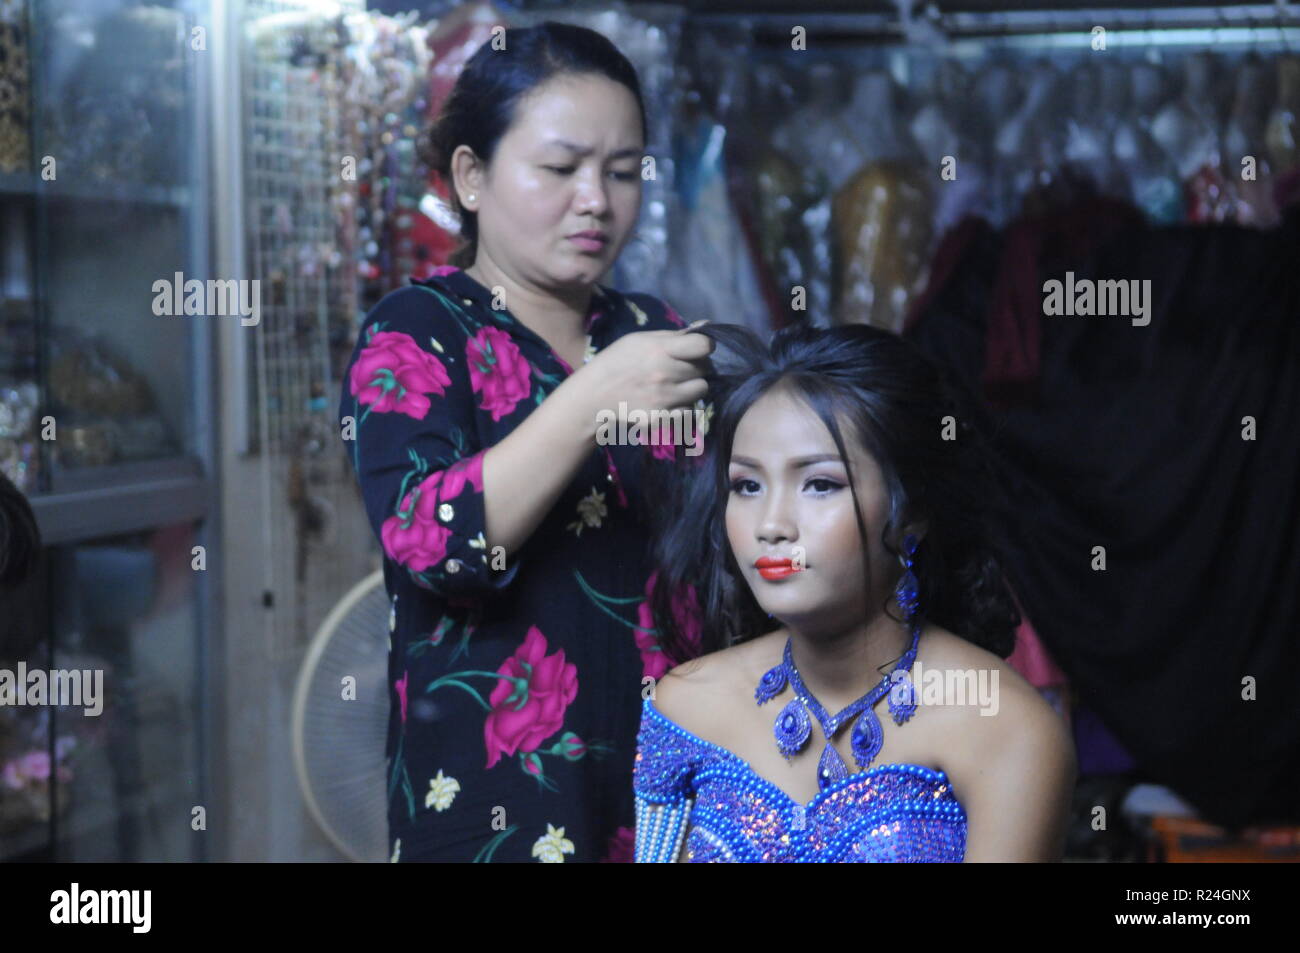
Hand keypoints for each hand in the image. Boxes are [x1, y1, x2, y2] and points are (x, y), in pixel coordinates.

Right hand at [573, 324, 713, 426]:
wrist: (592, 397)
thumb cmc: (616, 362)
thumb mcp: (640, 340)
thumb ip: (674, 335)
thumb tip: (707, 326)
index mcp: (659, 349)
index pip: (703, 346)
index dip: (704, 347)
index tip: (696, 350)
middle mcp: (664, 373)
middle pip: (704, 369)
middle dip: (694, 367)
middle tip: (677, 369)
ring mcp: (664, 398)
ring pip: (701, 390)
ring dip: (691, 387)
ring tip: (672, 385)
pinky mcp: (661, 418)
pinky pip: (688, 411)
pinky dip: (682, 407)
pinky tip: (667, 402)